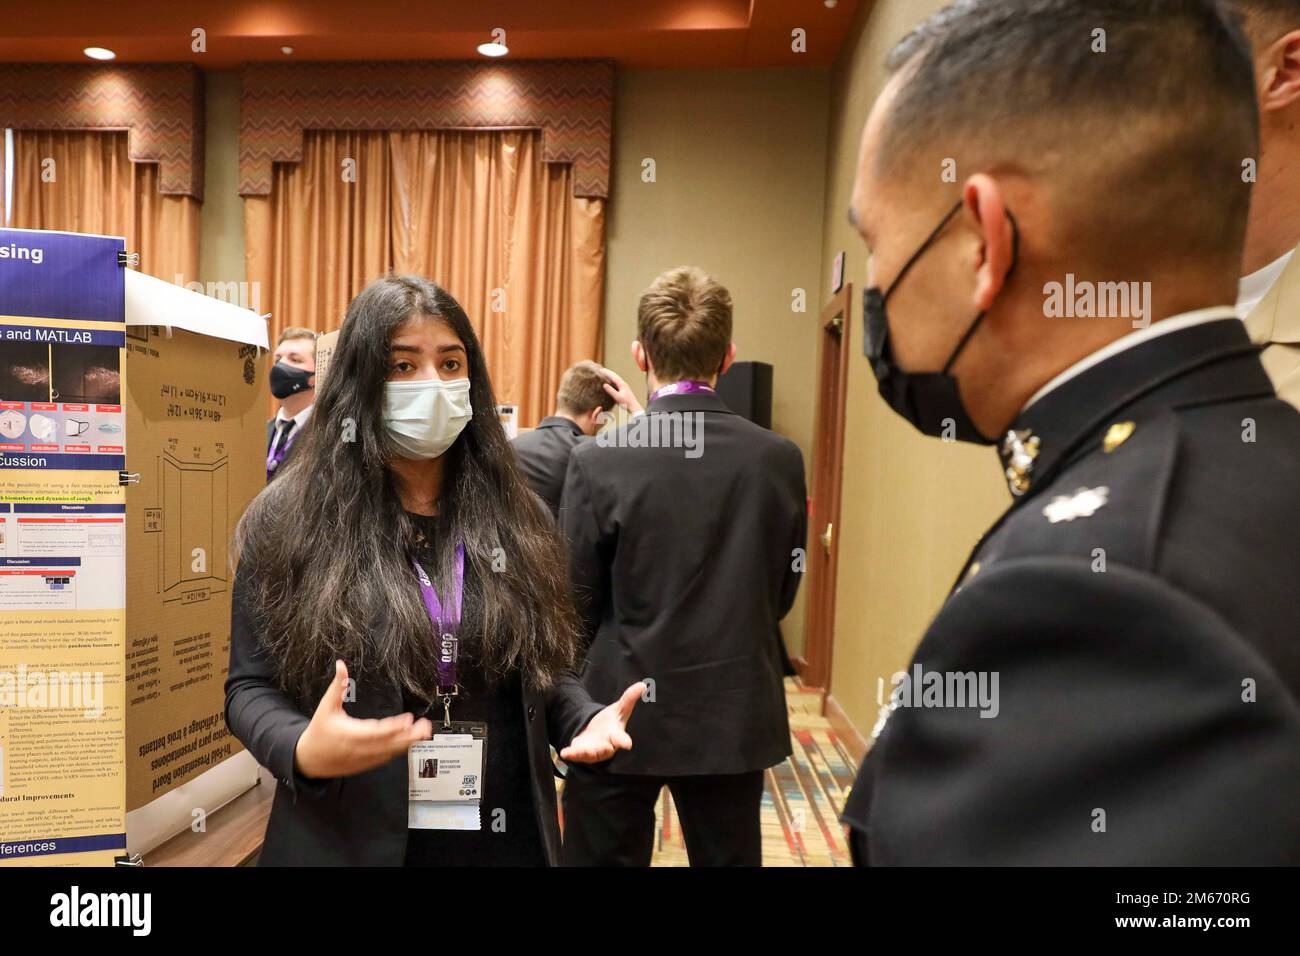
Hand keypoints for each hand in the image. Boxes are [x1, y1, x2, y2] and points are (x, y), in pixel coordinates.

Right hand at [294, 660, 432, 778]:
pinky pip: (385, 758)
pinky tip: (410, 742)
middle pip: (387, 744)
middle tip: (424, 727)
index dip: (392, 727)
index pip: (375, 732)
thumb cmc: (319, 732)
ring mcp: (363, 759)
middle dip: (408, 736)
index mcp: (349, 734)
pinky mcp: (366, 764)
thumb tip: (341, 665)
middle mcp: (359, 748)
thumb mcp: (326, 707)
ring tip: (423, 733)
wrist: (308, 760)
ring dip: (407, 743)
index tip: (407, 720)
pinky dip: (398, 750)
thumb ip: (336, 687)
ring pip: (389, 752)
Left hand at [559, 681, 645, 762]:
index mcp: (616, 735)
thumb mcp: (619, 709)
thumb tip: (643, 685)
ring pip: (591, 754)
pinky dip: (571, 754)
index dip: (624, 741)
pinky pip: (577, 755)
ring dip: (585, 753)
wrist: (596, 733)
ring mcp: (593, 751)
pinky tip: (565, 753)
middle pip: (606, 749)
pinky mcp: (581, 752)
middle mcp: (606, 745)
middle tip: (603, 748)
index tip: (627, 744)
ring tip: (577, 751)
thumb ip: (629, 698)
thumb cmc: (611, 722)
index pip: (621, 738)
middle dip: (604, 749)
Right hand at [599, 367, 643, 416]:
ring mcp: (624, 386)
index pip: (613, 376)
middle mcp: (623, 383)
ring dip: (611, 375)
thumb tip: (604, 384)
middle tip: (601, 369)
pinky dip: (613, 379)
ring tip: (605, 373)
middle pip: (615, 375)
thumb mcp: (617, 397)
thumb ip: (611, 391)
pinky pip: (617, 381)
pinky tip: (611, 381)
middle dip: (608, 372)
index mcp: (622, 384)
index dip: (606, 373)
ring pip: (616, 378)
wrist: (634, 407)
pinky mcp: (624, 389)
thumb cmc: (626, 403)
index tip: (601, 370)